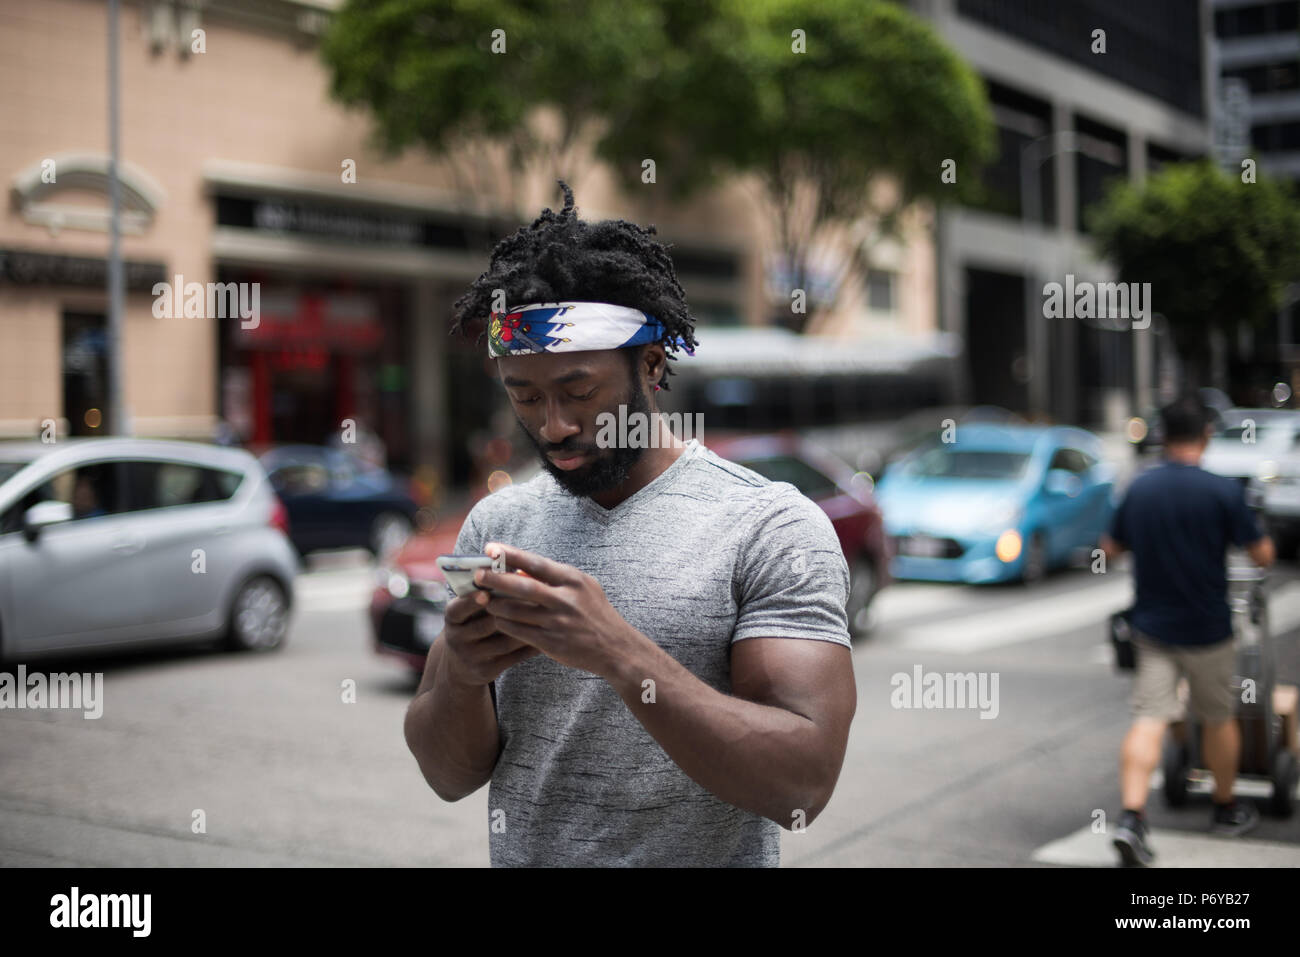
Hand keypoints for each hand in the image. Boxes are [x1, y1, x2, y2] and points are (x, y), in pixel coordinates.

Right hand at [440, 591, 539, 687]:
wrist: (462, 664)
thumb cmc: (473, 622)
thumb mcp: (470, 609)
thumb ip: (485, 590)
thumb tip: (513, 566)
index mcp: (452, 617)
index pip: (459, 608)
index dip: (471, 601)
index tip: (486, 593)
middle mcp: (457, 638)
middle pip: (486, 624)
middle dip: (510, 611)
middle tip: (534, 598)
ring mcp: (471, 656)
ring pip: (504, 642)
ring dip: (527, 628)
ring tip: (546, 615)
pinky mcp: (486, 671)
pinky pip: (513, 658)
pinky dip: (530, 647)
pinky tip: (547, 636)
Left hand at [473, 542, 644, 678]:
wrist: (616, 648)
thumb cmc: (595, 613)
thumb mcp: (583, 587)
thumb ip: (555, 577)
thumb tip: (522, 569)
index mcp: (573, 580)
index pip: (536, 563)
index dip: (511, 555)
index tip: (490, 548)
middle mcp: (565, 600)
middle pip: (522, 587)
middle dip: (496, 580)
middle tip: (477, 575)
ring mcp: (558, 622)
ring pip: (516, 611)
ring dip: (496, 605)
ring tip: (483, 599)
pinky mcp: (551, 643)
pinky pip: (519, 631)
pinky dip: (505, 624)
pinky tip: (497, 619)